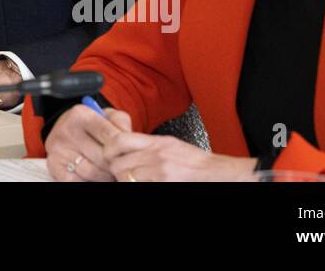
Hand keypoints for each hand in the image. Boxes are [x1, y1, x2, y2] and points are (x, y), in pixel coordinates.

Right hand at [44, 102, 132, 181]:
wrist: (66, 130)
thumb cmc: (91, 125)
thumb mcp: (106, 116)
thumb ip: (120, 122)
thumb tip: (128, 138)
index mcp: (80, 114)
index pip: (109, 135)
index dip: (121, 148)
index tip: (127, 154)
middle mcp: (66, 129)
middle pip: (102, 156)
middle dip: (115, 164)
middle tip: (121, 167)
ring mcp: (58, 148)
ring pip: (91, 171)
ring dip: (105, 175)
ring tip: (109, 171)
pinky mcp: (53, 164)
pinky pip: (77, 180)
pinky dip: (89, 180)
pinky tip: (95, 175)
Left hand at [102, 130, 256, 181]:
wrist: (215, 173)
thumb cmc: (195, 162)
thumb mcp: (170, 145)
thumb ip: (148, 144)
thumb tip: (126, 144)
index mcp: (156, 142)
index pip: (120, 140)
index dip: (109, 148)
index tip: (109, 153)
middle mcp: (154, 156)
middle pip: (118, 162)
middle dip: (116, 168)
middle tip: (121, 172)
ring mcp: (158, 172)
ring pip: (125, 176)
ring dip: (125, 179)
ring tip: (134, 179)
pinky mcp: (161, 184)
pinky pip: (137, 185)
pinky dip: (135, 184)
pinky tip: (143, 183)